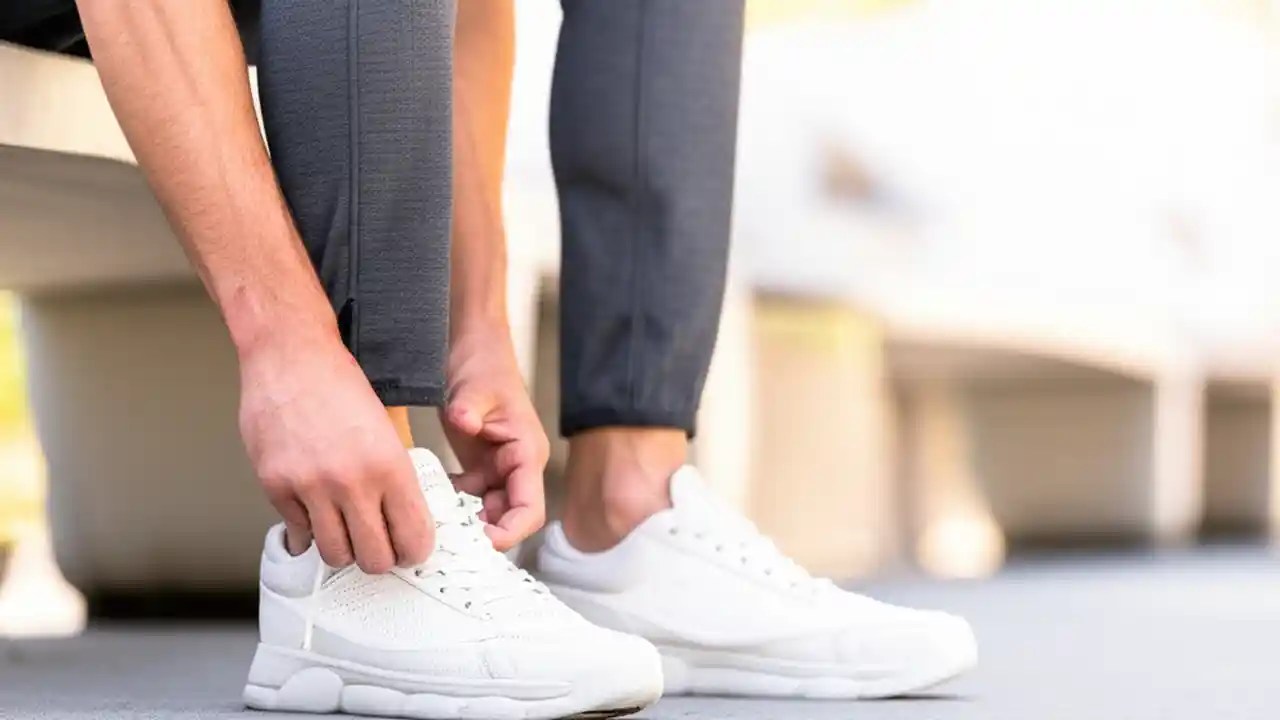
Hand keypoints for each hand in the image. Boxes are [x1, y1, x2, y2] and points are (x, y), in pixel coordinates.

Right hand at [237, 327, 432, 572]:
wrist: (290, 355)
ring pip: (335, 555)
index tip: (409, 549)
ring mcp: (310, 488)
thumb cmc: (340, 384)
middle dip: (379, 559)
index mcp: (390, 466)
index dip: (414, 551)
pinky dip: (309, 530)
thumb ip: (396, 473)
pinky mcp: (275, 487)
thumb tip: (406, 518)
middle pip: (373, 559)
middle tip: (377, 546)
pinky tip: (315, 513)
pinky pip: (299, 532)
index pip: (413, 538)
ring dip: (343, 549)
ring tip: (345, 530)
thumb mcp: (387, 427)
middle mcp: (352, 482)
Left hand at [442, 328, 549, 549]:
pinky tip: (429, 502)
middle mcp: (517, 466)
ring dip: (465, 522)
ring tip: (435, 526)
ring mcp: (499, 468)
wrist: (474, 347)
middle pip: (510, 517)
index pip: (530, 508)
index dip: (510, 532)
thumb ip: (469, 409)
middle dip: (483, 533)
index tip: (482, 543)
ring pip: (488, 512)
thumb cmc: (483, 365)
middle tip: (448, 543)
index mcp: (527, 453)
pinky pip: (470, 498)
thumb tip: (464, 422)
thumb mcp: (474, 388)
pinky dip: (452, 505)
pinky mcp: (481, 466)